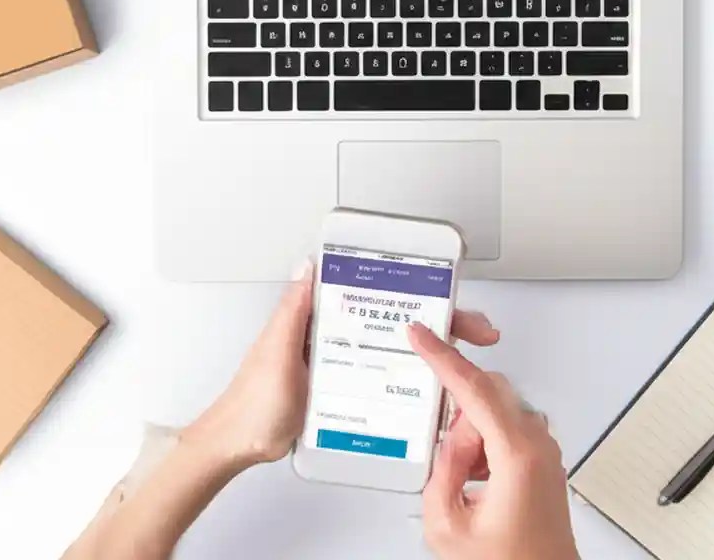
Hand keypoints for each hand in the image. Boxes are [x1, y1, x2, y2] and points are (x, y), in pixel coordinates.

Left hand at [185, 263, 502, 467]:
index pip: (377, 295)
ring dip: (434, 353)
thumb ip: (292, 311)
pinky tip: (434, 391)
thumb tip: (309, 266)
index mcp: (318, 319)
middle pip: (398, 322)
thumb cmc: (249, 404)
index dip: (415, 291)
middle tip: (474, 331)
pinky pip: (387, 380)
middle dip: (442, 323)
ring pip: (398, 350)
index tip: (447, 292)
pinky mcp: (346, 392)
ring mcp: (343, 366)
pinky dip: (415, 382)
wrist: (238, 446)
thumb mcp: (273, 352)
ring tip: (464, 360)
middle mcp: (335, 338)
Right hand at [409, 323, 578, 559]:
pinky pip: (508, 432)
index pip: (474, 388)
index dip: (443, 357)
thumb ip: (442, 469)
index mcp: (517, 454)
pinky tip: (476, 482)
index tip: (423, 334)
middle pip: (488, 395)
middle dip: (458, 416)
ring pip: (496, 413)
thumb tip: (450, 440)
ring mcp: (545, 451)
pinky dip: (485, 446)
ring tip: (465, 481)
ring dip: (472, 436)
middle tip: (446, 454)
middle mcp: (538, 445)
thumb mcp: (447, 524)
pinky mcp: (544, 460)